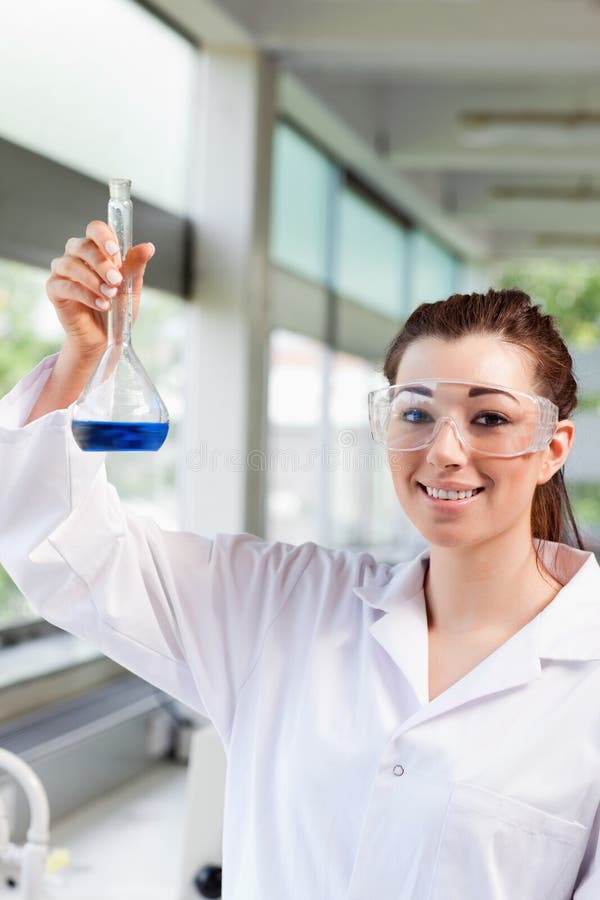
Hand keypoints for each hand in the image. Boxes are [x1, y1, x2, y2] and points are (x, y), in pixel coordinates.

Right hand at [46, 220, 154, 359]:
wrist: (103, 338)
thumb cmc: (116, 308)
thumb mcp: (130, 287)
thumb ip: (135, 266)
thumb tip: (148, 247)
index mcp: (96, 249)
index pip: (96, 230)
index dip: (104, 237)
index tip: (116, 252)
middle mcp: (76, 255)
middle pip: (82, 245)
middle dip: (101, 262)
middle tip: (116, 280)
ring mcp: (62, 271)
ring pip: (71, 264)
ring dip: (93, 280)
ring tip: (110, 295)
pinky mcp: (54, 289)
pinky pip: (66, 286)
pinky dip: (86, 295)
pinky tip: (101, 304)